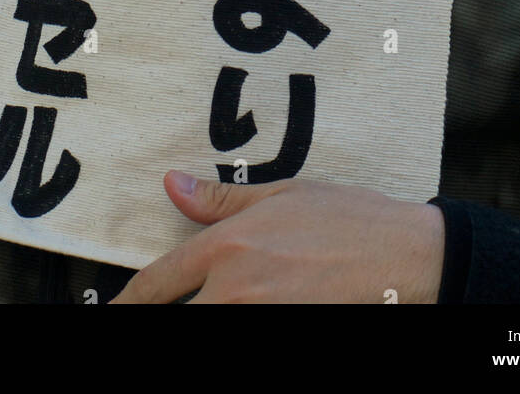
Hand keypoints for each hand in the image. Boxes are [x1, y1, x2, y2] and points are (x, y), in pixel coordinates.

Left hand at [109, 171, 444, 303]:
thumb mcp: (282, 195)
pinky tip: (231, 312)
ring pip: (207, 327)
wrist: (406, 257)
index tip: (113, 310)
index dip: (128, 303)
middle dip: (155, 316)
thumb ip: (220, 201)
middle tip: (140, 312)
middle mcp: (237, 289)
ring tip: (200, 304)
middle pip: (177, 318)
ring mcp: (261, 318)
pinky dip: (229, 324)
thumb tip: (172, 184)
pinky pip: (243, 335)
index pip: (158, 284)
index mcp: (230, 247)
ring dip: (198, 318)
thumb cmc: (349, 218)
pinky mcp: (286, 331)